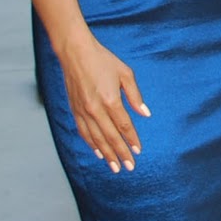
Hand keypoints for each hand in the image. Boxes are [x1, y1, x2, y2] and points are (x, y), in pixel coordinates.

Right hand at [58, 29, 149, 171]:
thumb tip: (145, 113)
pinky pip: (84, 132)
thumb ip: (135, 96)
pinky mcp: (75, 110)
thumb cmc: (103, 61)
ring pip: (96, 138)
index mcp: (110, 99)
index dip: (132, 140)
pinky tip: (98, 152)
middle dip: (121, 153)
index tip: (138, 151)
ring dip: (106, 154)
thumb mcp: (125, 74)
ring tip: (114, 167)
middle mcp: (95, 109)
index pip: (124, 126)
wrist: (75, 53)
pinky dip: (91, 144)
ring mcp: (83, 110)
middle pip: (110, 136)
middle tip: (129, 167)